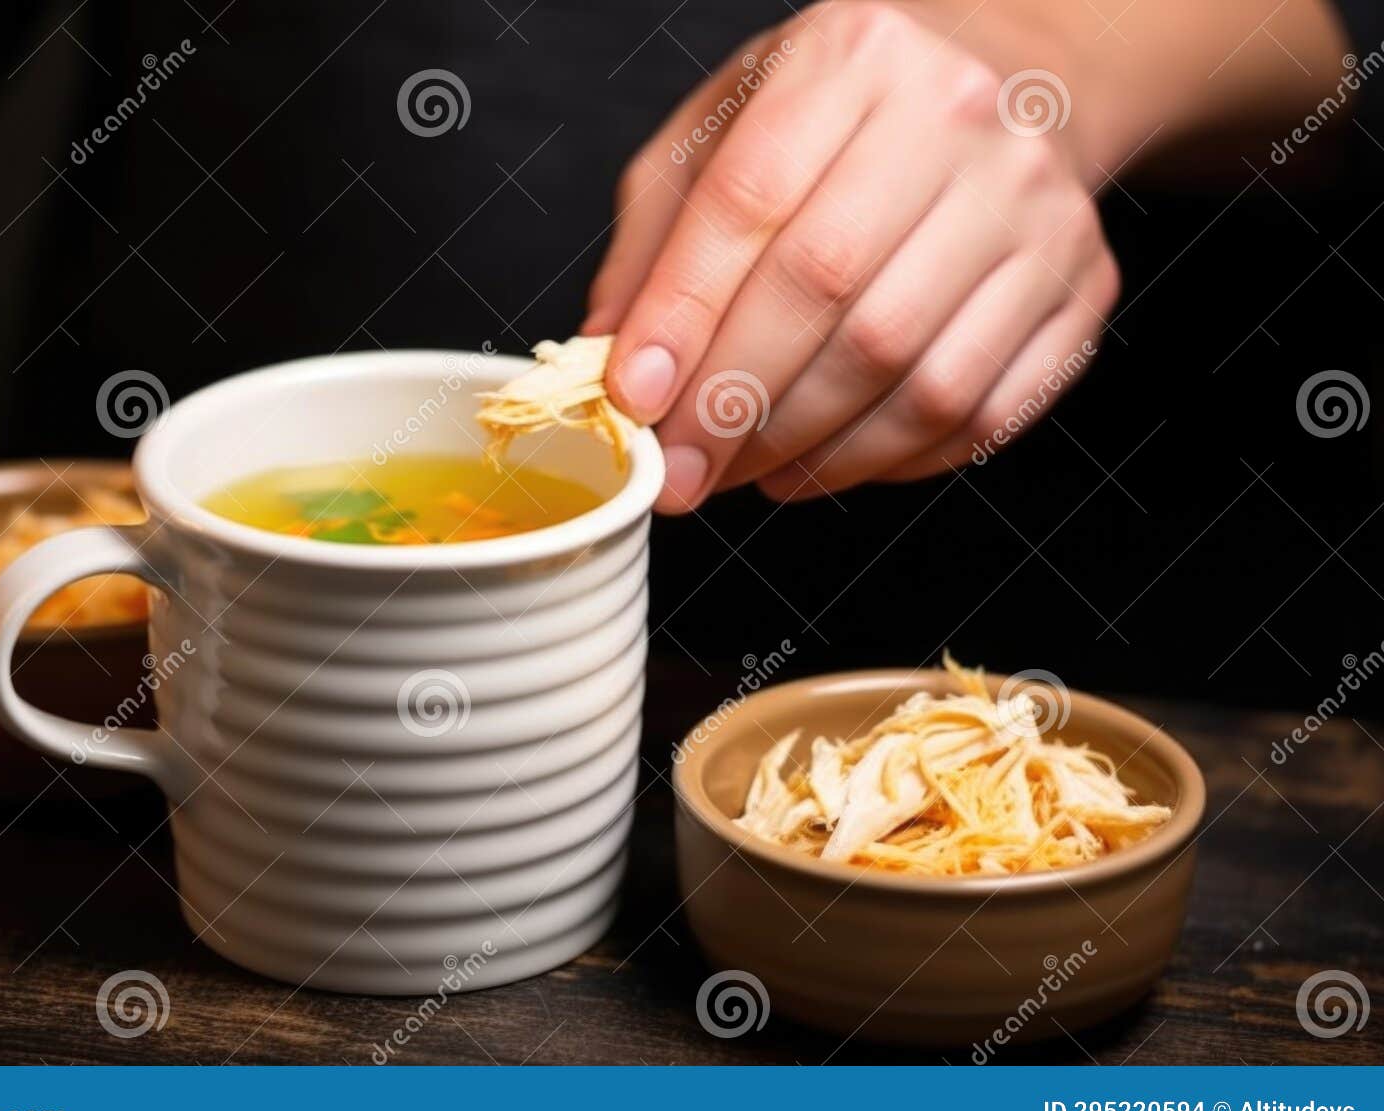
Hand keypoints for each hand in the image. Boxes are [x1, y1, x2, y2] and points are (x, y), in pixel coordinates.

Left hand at [584, 1, 1118, 511]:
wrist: (1010, 84)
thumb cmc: (844, 117)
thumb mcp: (727, 128)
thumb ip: (658, 236)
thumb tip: (609, 356)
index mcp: (853, 56)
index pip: (751, 198)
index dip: (684, 316)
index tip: (635, 401)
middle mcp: (961, 119)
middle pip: (832, 293)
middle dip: (735, 406)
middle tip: (679, 470)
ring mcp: (1037, 209)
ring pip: (911, 372)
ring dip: (809, 450)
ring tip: (743, 473)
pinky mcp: (1082, 288)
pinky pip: (982, 413)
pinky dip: (890, 463)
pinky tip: (828, 463)